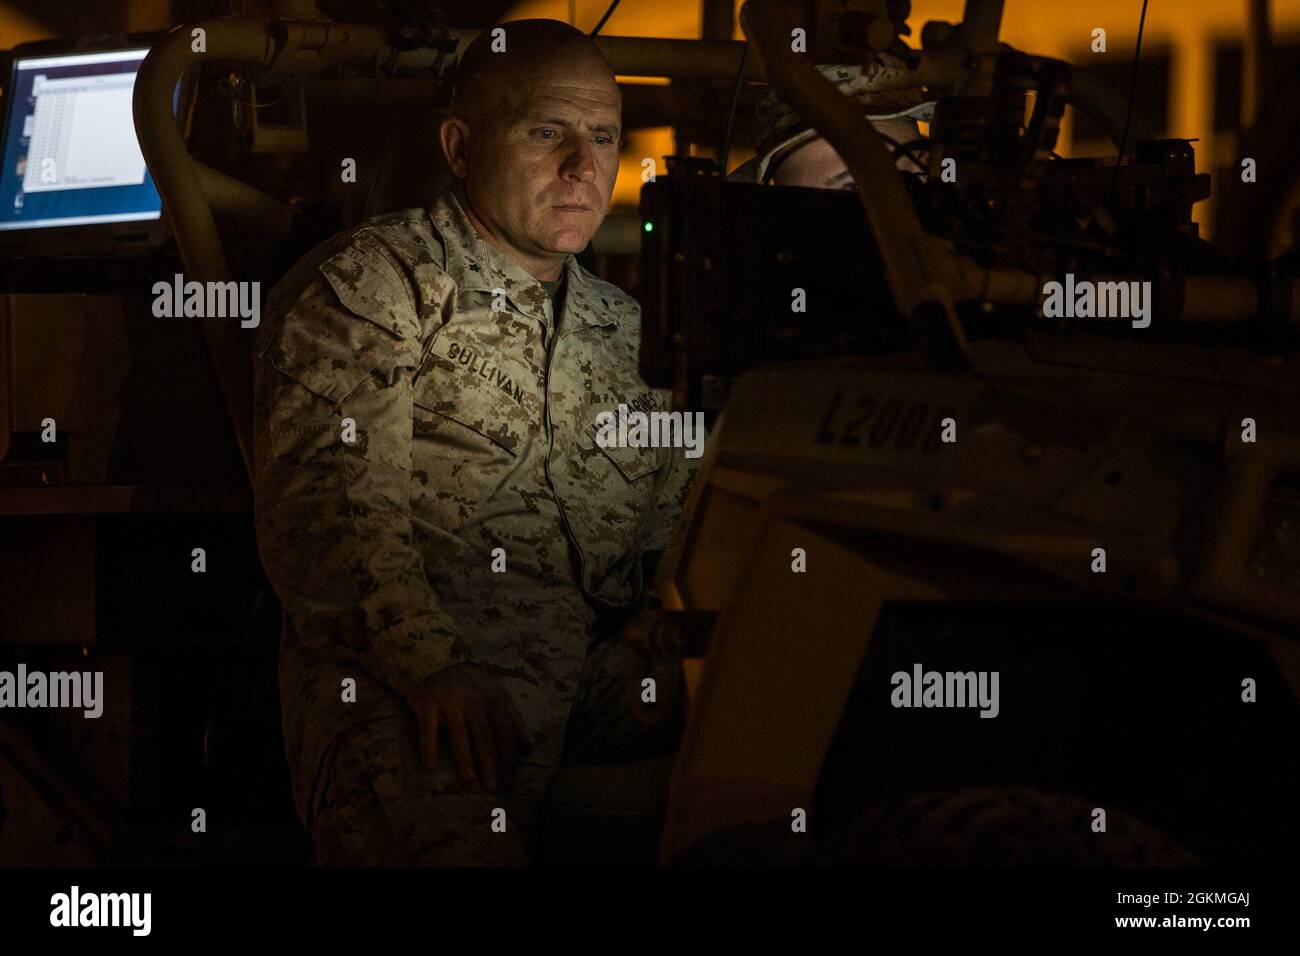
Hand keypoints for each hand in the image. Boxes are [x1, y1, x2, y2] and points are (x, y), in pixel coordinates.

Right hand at [404, 664, 531, 790]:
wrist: (437, 661)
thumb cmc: (471, 684)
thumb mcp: (497, 694)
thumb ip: (513, 720)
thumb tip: (528, 749)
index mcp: (494, 699)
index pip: (506, 732)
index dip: (509, 757)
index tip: (511, 779)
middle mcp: (474, 700)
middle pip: (485, 738)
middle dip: (490, 765)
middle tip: (493, 788)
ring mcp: (450, 701)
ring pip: (459, 736)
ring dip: (465, 761)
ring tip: (469, 782)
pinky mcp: (428, 703)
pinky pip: (428, 730)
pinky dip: (429, 748)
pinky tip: (430, 766)